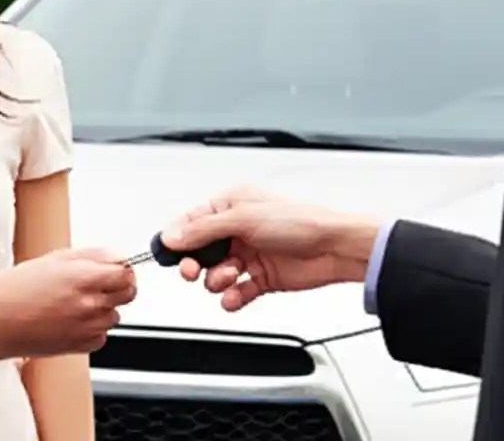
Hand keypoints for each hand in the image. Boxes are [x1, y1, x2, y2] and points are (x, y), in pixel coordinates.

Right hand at [0, 247, 135, 359]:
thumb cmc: (15, 289)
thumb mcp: (55, 259)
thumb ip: (93, 256)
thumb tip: (117, 257)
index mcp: (84, 277)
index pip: (127, 273)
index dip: (123, 270)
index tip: (115, 270)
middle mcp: (90, 304)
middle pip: (128, 294)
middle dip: (119, 287)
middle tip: (100, 285)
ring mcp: (87, 327)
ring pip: (114, 316)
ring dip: (103, 309)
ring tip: (75, 303)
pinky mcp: (80, 347)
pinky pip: (101, 336)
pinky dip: (92, 329)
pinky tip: (71, 320)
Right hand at [161, 186, 381, 310]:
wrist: (334, 248)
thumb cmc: (300, 222)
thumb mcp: (244, 218)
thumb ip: (204, 229)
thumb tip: (172, 235)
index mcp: (231, 206)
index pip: (192, 222)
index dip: (178, 239)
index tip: (169, 254)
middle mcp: (238, 230)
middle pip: (200, 251)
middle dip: (194, 264)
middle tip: (193, 271)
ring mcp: (249, 255)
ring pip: (216, 274)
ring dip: (217, 280)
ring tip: (231, 277)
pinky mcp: (261, 278)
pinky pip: (236, 292)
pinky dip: (232, 297)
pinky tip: (235, 296)